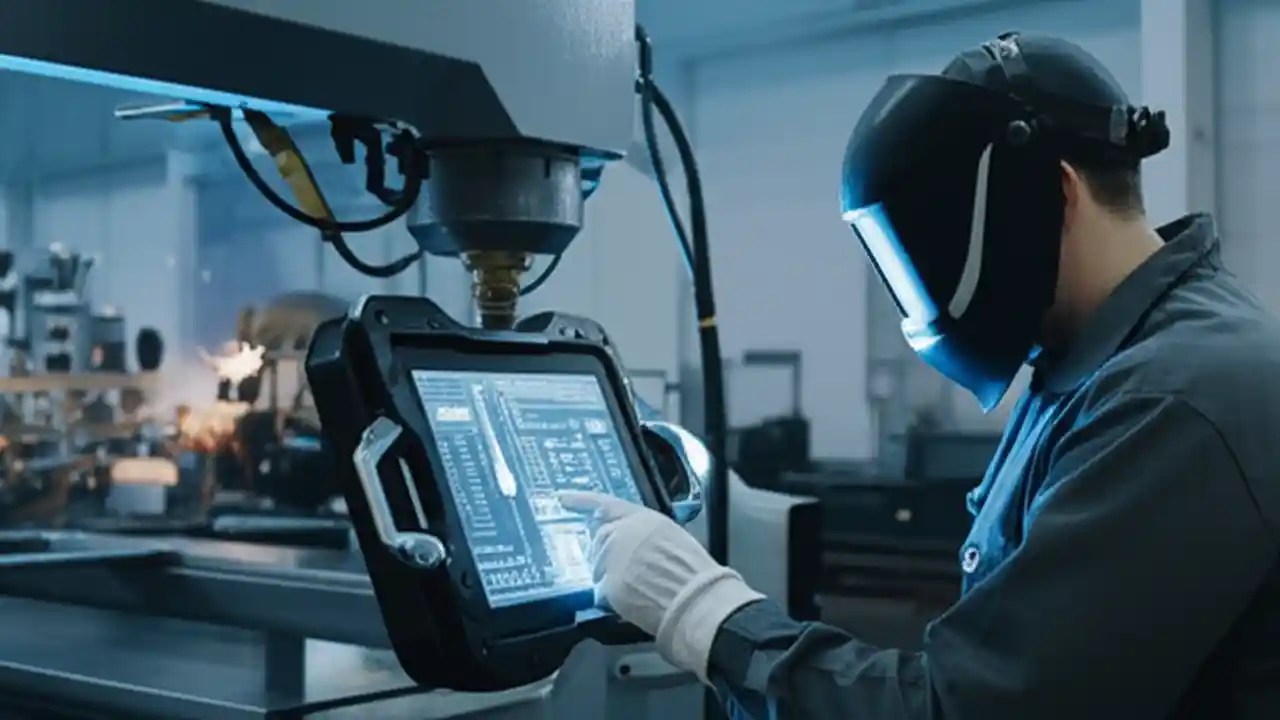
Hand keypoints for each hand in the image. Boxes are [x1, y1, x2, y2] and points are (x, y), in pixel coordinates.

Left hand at [558, 491, 763, 681]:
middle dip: (605, 555)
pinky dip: (611, 599)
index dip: (582, 500)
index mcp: (642, 518)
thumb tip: (630, 546)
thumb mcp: (671, 537)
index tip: (561, 498)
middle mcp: (623, 534)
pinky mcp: (609, 584)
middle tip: (625, 571)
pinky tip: (631, 602)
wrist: (696, 600)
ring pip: (597, 567)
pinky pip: (600, 592)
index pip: (606, 505)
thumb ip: (644, 535)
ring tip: (636, 588)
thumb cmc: (694, 570)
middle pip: (599, 540)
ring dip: (609, 577)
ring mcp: (613, 559)